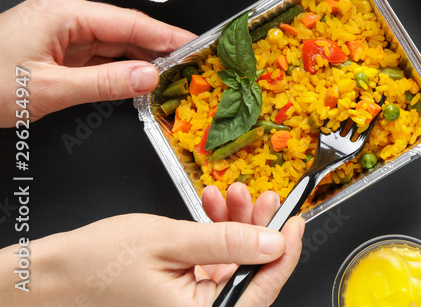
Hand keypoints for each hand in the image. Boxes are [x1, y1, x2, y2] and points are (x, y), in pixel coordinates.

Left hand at [0, 0, 195, 126]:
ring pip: (110, 45)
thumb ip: (105, 84)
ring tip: (171, 75)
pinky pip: (93, 56)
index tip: (195, 45)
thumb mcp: (49, 90)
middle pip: (123, 31)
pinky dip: (114, 69)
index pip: (129, 22)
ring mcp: (56, 31)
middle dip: (156, 48)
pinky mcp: (49, 48)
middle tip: (190, 64)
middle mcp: (63, 15)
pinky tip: (135, 81)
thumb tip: (149, 78)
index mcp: (64, 12)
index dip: (166, 36)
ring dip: (137, 61)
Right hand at [15, 211, 302, 305]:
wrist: (54, 274)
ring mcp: (191, 306)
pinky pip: (213, 263)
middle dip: (260, 229)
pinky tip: (213, 207)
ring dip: (238, 226)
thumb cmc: (98, 264)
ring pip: (234, 263)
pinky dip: (217, 234)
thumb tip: (274, 241)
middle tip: (265, 196)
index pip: (263, 288)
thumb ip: (227, 242)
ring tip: (234, 194)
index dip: (287, 251)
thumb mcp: (172, 242)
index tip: (296, 219)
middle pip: (251, 273)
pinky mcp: (182, 294)